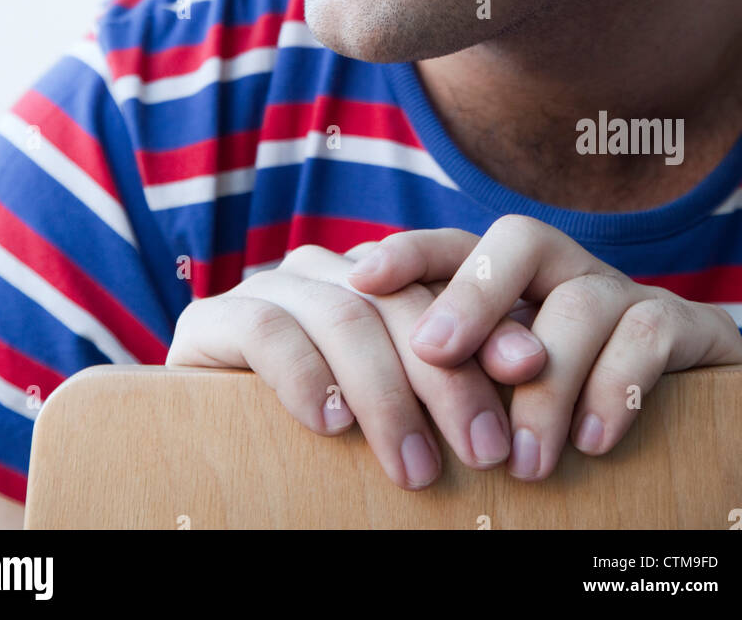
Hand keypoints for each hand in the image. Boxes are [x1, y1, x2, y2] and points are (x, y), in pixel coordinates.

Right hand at [166, 241, 546, 489]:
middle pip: (399, 304)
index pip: (439, 282)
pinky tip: (330, 425)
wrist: (210, 452)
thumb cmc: (328, 439)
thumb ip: (449, 376)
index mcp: (373, 280)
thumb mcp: (397, 406)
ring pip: (343, 316)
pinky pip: (267, 331)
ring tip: (416, 468)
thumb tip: (532, 368)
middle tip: (483, 450)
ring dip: (386, 396)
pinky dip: (305, 378)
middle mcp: (323, 272)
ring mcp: (266, 288)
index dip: (487, 321)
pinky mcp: (212, 319)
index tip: (529, 369)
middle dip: (448, 377)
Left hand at [347, 216, 741, 480]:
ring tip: (524, 462)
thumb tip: (364, 392)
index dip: (411, 253)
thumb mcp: (501, 388)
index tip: (360, 280)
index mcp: (516, 278)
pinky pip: (648, 334)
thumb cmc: (567, 406)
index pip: (458, 243)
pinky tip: (591, 441)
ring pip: (582, 301)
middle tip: (435, 355)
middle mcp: (567, 269)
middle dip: (474, 294)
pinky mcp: (684, 326)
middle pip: (520, 240)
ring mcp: (626, 292)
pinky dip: (615, 388)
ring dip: (546, 385)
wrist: (692, 413)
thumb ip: (453, 376)